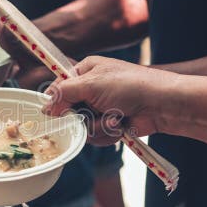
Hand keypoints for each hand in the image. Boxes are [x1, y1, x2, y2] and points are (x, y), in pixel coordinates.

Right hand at [43, 56, 178, 144]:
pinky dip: (109, 132)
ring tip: (115, 117)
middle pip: (69, 111)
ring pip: (83, 126)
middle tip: (93, 112)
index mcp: (86, 71)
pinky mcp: (111, 124)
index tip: (56, 112)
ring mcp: (101, 107)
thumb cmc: (129, 86)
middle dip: (82, 117)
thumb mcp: (91, 84)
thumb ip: (63, 93)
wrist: (161, 105)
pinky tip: (122, 124)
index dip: (57, 101)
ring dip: (98, 125)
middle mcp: (92, 89)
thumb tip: (45, 107)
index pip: (59, 87)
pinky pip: (97, 135)